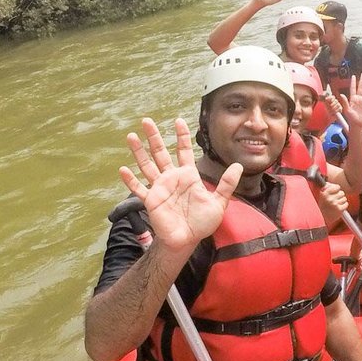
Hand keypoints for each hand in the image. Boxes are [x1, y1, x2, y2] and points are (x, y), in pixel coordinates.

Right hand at [119, 118, 240, 252]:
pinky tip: (122, 169)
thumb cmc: (202, 223)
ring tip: (131, 136)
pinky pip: (138, 189)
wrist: (187, 240)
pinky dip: (130, 180)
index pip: (183, 150)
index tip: (178, 120)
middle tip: (146, 120)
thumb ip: (227, 184)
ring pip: (147, 165)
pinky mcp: (151, 200)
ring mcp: (160, 188)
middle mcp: (172, 178)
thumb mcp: (219, 202)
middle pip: (160, 152)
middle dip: (154, 136)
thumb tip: (239, 166)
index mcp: (188, 175)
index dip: (181, 136)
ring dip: (139, 151)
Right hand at [317, 182, 347, 226]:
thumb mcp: (322, 195)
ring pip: (344, 198)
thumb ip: (327, 188)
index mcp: (325, 193)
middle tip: (334, 200)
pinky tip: (338, 208)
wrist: (322, 218)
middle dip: (339, 196)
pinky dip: (343, 206)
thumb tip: (331, 183)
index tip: (334, 192)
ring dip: (341, 201)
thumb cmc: (322, 206)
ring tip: (336, 204)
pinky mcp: (339, 210)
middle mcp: (329, 198)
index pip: (337, 187)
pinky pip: (346, 204)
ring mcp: (335, 204)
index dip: (337, 189)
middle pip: (342, 193)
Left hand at [336, 74, 361, 131]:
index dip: (353, 82)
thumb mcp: (347, 110)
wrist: (357, 124)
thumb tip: (341, 95)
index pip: (353, 88)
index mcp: (352, 99)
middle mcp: (358, 99)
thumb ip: (345, 102)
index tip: (353, 76)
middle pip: (360, 87)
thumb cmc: (351, 119)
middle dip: (361, 80)